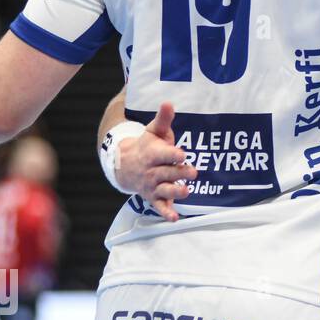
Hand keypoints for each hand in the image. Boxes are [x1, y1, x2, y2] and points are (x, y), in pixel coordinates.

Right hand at [118, 103, 196, 221]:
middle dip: (179, 173)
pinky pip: (160, 207)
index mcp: (153, 154)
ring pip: (164, 190)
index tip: (182, 153)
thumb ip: (163, 119)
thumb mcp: (153, 131)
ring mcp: (152, 186)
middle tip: (193, 172)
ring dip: (175, 191)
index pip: (163, 154)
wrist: (126, 165)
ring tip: (186, 191)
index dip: (172, 154)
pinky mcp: (154, 198)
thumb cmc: (147, 146)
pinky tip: (175, 218)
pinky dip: (166, 213)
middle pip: (166, 173)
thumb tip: (168, 102)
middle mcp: (152, 171)